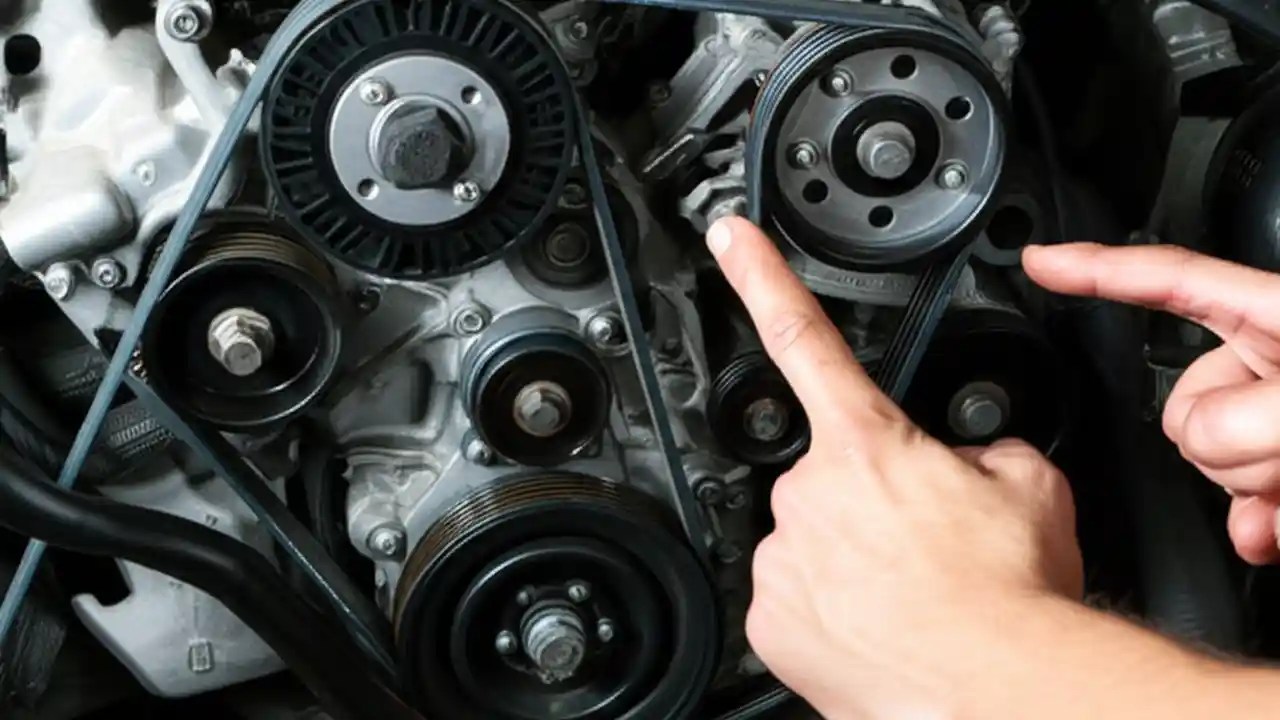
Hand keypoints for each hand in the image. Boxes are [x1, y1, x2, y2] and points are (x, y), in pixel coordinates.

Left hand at [707, 218, 1082, 718]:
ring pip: (811, 541)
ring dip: (852, 557)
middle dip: (868, 498)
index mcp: (866, 441)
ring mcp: (784, 560)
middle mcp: (809, 494)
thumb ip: (978, 448)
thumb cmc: (1014, 595)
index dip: (760, 276)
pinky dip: (830, 607)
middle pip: (829, 477)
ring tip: (910, 592)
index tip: (728, 236)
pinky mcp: (770, 621)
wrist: (1000, 688)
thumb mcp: (1029, 482)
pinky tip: (879, 624)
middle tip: (922, 542)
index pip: (803, 335)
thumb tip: (962, 460)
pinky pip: (794, 597)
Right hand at [1024, 243, 1279, 564]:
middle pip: (1183, 404)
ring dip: (1252, 481)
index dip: (1093, 267)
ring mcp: (1270, 421)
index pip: (1166, 280)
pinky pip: (1234, 499)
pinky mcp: (1277, 468)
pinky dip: (1253, 519)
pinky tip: (1277, 524)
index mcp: (1271, 315)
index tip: (1038, 261)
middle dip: (1229, 443)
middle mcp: (1268, 364)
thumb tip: (1199, 438)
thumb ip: (1242, 414)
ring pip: (1206, 458)